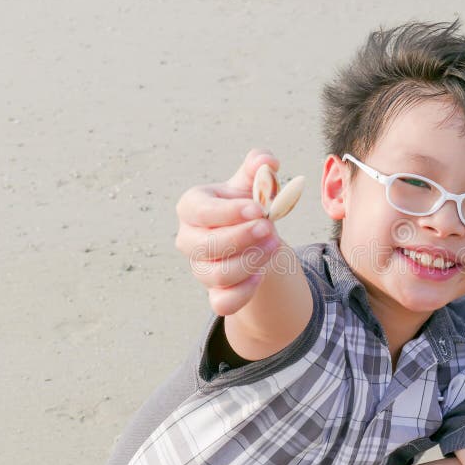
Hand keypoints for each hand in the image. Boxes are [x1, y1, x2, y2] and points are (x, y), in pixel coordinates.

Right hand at [175, 149, 281, 315]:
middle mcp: (189, 239)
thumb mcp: (252, 183)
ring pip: (218, 274)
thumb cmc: (247, 206)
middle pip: (206, 246)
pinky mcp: (214, 293)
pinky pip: (222, 303)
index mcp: (192, 207)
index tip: (259, 209)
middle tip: (271, 228)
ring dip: (250, 261)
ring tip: (275, 246)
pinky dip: (243, 292)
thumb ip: (259, 167)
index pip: (200, 211)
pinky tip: (261, 274)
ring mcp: (200, 268)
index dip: (229, 212)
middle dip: (241, 238)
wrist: (253, 238)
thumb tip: (268, 162)